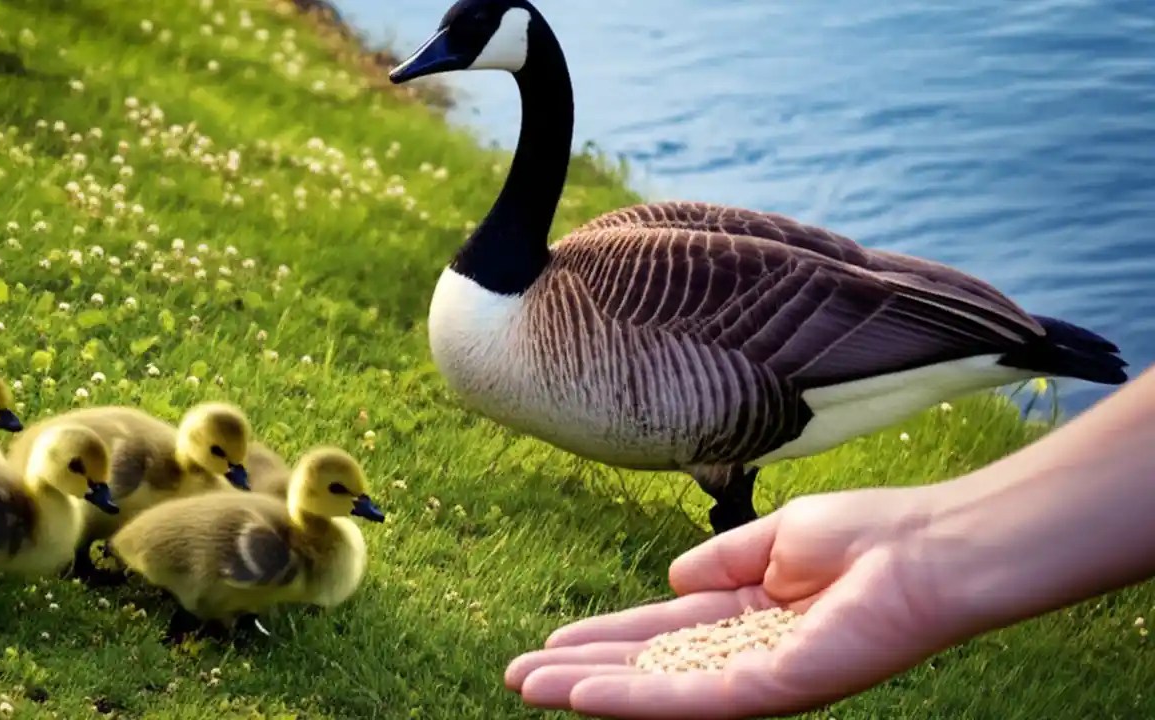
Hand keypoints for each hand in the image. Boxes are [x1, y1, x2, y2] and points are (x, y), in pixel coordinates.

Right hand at [505, 485, 968, 718]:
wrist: (931, 548)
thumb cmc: (870, 536)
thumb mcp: (777, 538)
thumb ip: (722, 559)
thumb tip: (672, 576)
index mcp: (750, 616)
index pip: (663, 633)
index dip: (608, 638)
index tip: (554, 640)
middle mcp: (748, 655)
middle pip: (649, 668)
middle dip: (583, 671)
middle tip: (519, 676)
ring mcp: (759, 678)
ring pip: (657, 691)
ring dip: (590, 690)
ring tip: (529, 687)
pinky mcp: (772, 690)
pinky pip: (687, 699)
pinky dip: (632, 698)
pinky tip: (582, 692)